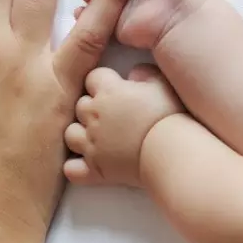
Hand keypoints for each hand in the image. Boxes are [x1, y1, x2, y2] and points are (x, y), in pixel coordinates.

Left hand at [63, 64, 183, 187]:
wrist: (171, 152)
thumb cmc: (169, 116)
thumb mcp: (162, 84)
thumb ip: (145, 74)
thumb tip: (135, 72)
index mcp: (109, 91)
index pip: (92, 77)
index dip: (102, 82)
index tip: (113, 89)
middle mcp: (95, 116)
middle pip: (80, 105)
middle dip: (91, 109)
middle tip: (110, 115)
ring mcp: (92, 143)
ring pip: (70, 134)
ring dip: (80, 135)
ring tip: (97, 139)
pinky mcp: (95, 169)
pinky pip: (72, 169)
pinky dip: (76, 168)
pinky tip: (87, 165)